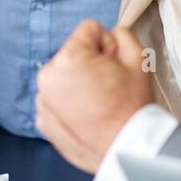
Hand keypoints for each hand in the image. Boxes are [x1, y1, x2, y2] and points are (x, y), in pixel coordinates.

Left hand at [35, 19, 154, 172]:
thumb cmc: (132, 106)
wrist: (126, 150)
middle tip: (108, 87)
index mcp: (69, 57)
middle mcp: (48, 76)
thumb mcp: (138, 58)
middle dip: (90, 65)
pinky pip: (57, 100)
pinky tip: (87, 116)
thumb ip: (122, 34)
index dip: (108, 46)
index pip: (89, 30)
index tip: (113, 66)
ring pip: (64, 77)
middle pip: (74, 54)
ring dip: (78, 84)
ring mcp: (42, 100)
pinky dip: (69, 105)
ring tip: (98, 104)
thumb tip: (109, 36)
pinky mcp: (42, 121)